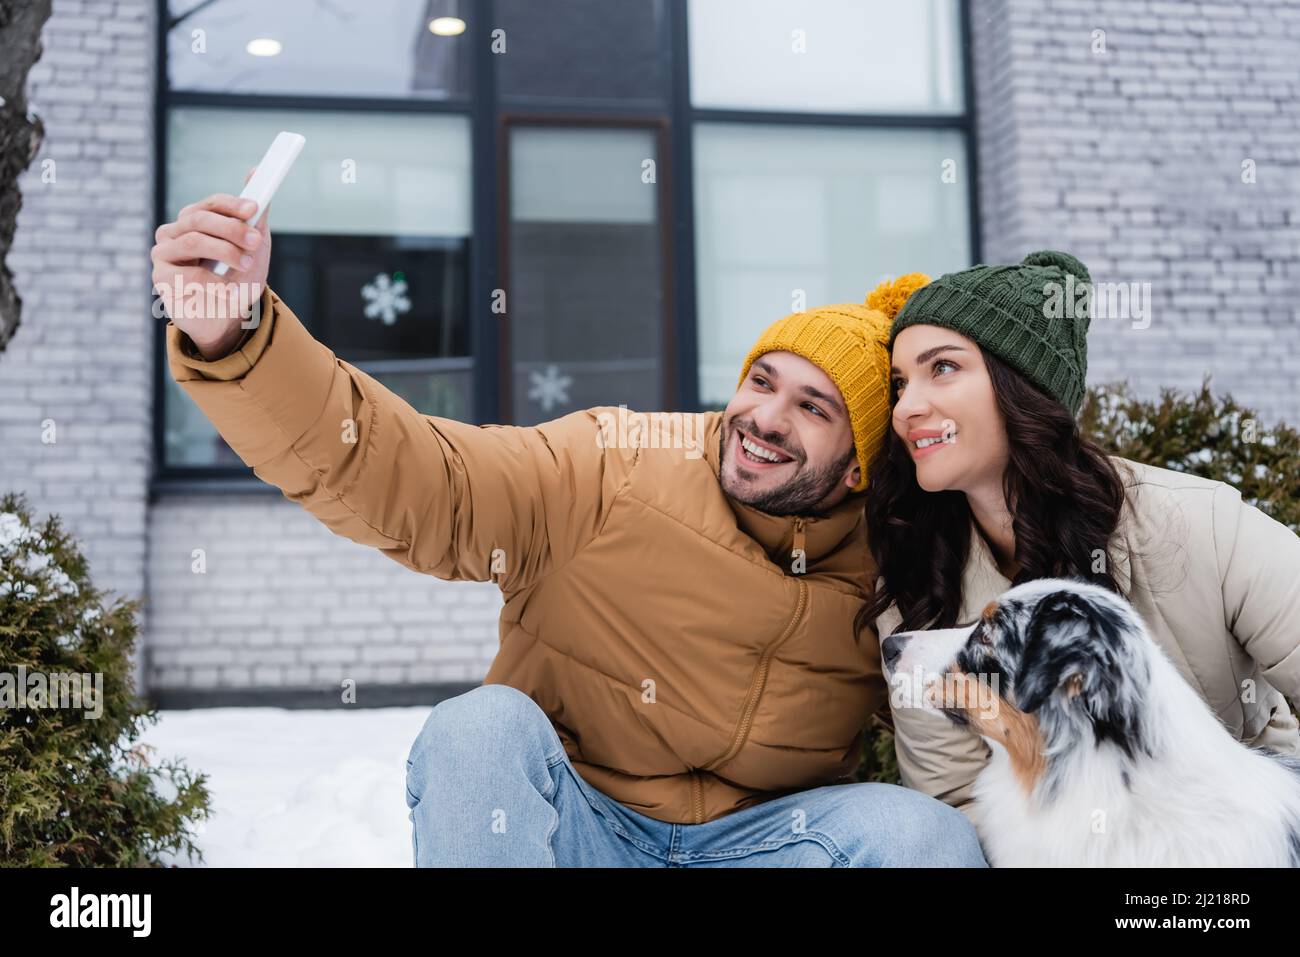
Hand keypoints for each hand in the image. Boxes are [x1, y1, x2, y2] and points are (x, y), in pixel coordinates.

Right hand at [151, 166, 272, 359]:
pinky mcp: (161, 277)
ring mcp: (164, 253)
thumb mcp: (252, 248)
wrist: (227, 317)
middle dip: (231, 228)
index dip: (231, 204)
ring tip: (245, 265)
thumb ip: (253, 216)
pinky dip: (214, 281)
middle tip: (255, 240)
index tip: (254, 209)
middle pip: (199, 220)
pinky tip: (230, 291)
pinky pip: (187, 273)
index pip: (210, 204)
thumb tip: (255, 172)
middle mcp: (175, 232)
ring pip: (193, 241)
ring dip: (224, 251)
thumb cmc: (236, 278)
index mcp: (195, 220)